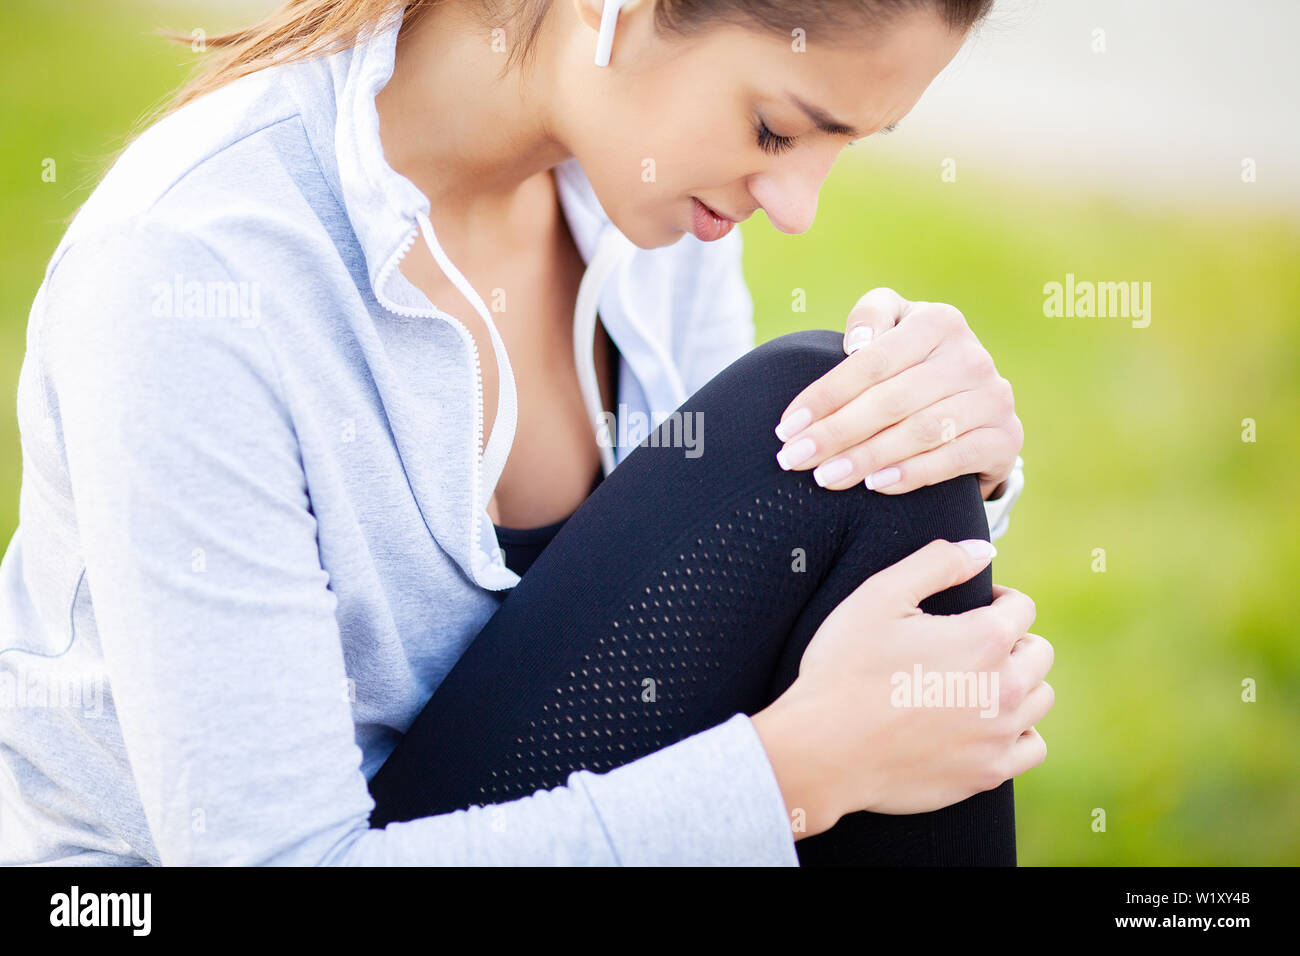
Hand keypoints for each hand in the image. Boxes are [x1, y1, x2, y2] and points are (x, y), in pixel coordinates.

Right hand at [751, 539, 1052, 836]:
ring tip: (979, 682)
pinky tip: (988, 723)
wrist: (824, 749)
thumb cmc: (845, 668)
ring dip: (1018, 684)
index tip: (973, 607)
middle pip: (1039, 652)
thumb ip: (938, 562)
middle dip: (1012, 640)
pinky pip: (1031, 747)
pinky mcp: (987, 772)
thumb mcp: (880, 596)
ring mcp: (998, 734)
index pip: (1022, 607)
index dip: (997, 599)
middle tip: (972, 645)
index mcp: (984, 639)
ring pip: (1040, 698)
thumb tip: (984, 549)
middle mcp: (1004, 687)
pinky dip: (1018, 732)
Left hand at [773, 288, 1023, 499]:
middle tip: (794, 460)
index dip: (825, 395)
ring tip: (825, 478)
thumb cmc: (914, 364)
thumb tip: (855, 344)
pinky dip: (912, 474)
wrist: (975, 406)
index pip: (871, 362)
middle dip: (835, 433)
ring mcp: (993, 397)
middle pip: (891, 400)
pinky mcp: (1006, 437)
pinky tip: (876, 486)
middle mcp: (971, 356)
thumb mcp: (893, 328)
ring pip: (919, 431)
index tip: (786, 426)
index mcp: (939, 321)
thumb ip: (870, 318)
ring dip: (866, 458)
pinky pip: (954, 458)